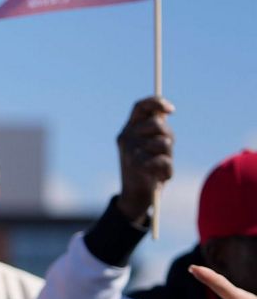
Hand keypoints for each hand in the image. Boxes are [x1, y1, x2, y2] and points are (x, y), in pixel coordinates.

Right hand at [115, 96, 173, 223]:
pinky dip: (167, 170)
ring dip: (168, 155)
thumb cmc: (148, 168)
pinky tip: (160, 177)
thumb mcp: (151, 145)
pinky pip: (163, 161)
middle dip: (168, 136)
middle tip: (165, 150)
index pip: (141, 106)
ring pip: (163, 142)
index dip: (157, 102)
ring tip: (161, 166)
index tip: (172, 111)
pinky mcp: (135, 165)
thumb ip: (157, 129)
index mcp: (128, 129)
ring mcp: (129, 150)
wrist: (136, 196)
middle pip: (157, 123)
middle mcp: (125, 137)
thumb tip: (166, 111)